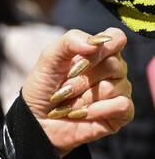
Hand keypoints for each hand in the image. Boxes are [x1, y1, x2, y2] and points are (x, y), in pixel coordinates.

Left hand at [20, 27, 133, 157]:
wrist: (36, 119)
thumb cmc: (44, 87)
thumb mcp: (49, 58)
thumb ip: (70, 41)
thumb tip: (96, 42)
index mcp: (98, 53)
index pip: (116, 38)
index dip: (103, 46)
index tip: (82, 57)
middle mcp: (112, 71)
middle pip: (114, 64)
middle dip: (81, 78)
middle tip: (64, 88)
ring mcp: (119, 92)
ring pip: (114, 87)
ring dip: (82, 97)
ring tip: (68, 104)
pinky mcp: (121, 113)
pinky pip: (122, 105)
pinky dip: (97, 110)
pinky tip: (80, 114)